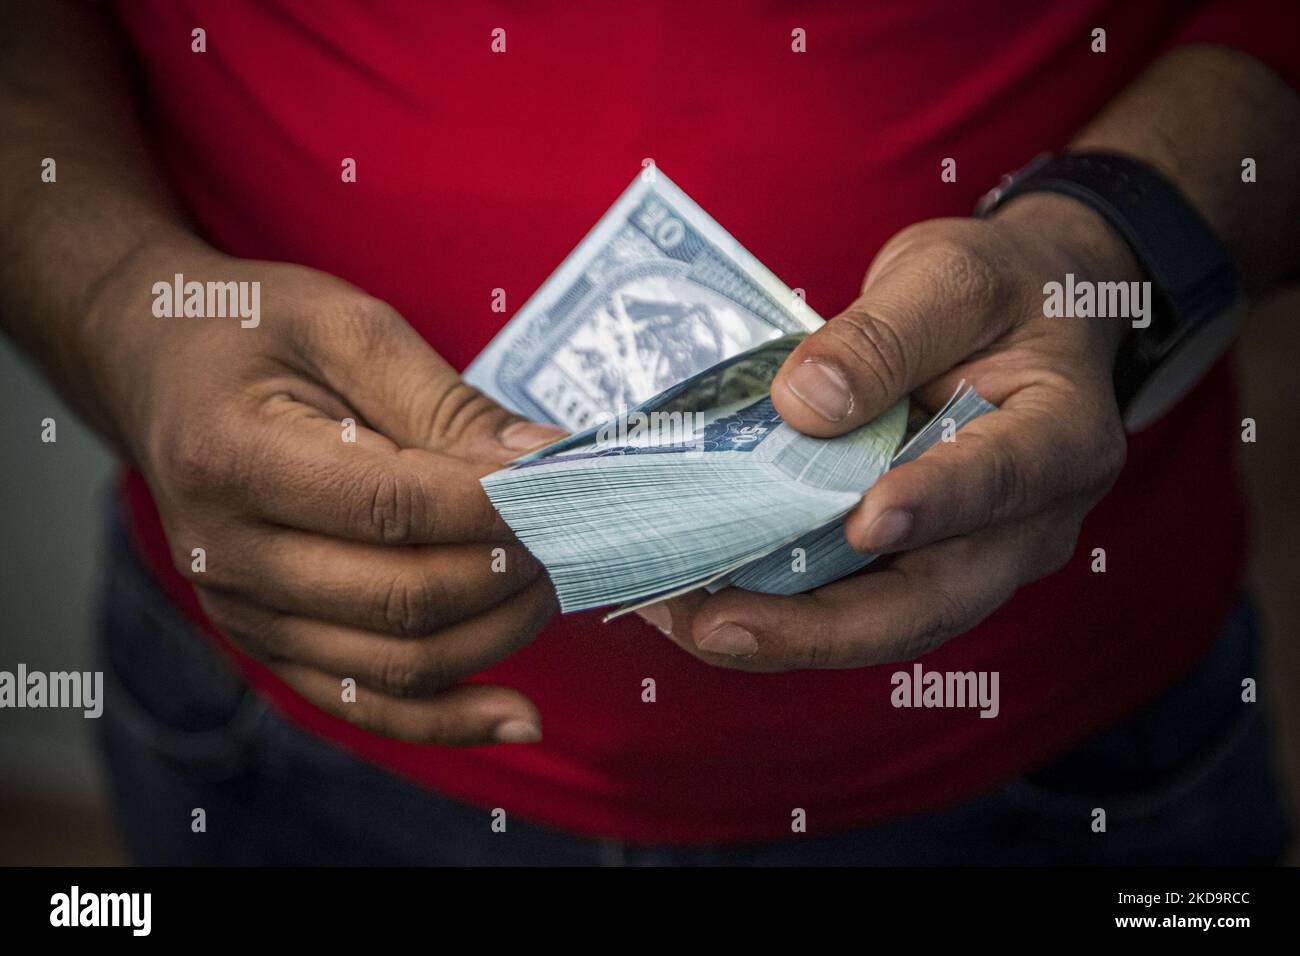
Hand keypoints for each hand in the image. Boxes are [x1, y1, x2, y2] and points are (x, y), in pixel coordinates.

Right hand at [96, 246, 565, 741]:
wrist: (155, 371)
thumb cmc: (251, 332)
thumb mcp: (344, 326)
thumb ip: (444, 402)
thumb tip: (545, 463)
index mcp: (232, 458)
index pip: (394, 508)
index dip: (497, 507)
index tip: (569, 484)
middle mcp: (225, 554)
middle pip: (403, 598)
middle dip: (512, 569)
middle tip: (575, 527)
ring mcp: (242, 613)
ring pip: (398, 664)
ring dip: (500, 632)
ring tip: (554, 579)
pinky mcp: (268, 645)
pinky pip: (366, 706)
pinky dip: (449, 721)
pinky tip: (519, 718)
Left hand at [646, 194, 1138, 669]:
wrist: (1022, 314)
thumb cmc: (998, 289)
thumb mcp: (948, 276)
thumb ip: (886, 335)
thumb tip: (806, 405)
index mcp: (1061, 439)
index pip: (1002, 480)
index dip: (936, 505)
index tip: (867, 519)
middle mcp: (1025, 525)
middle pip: (930, 601)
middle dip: (819, 628)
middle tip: (719, 627)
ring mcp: (970, 556)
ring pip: (879, 621)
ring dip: (780, 631)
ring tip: (684, 619)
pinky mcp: (916, 562)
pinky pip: (850, 599)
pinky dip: (778, 607)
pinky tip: (703, 596)